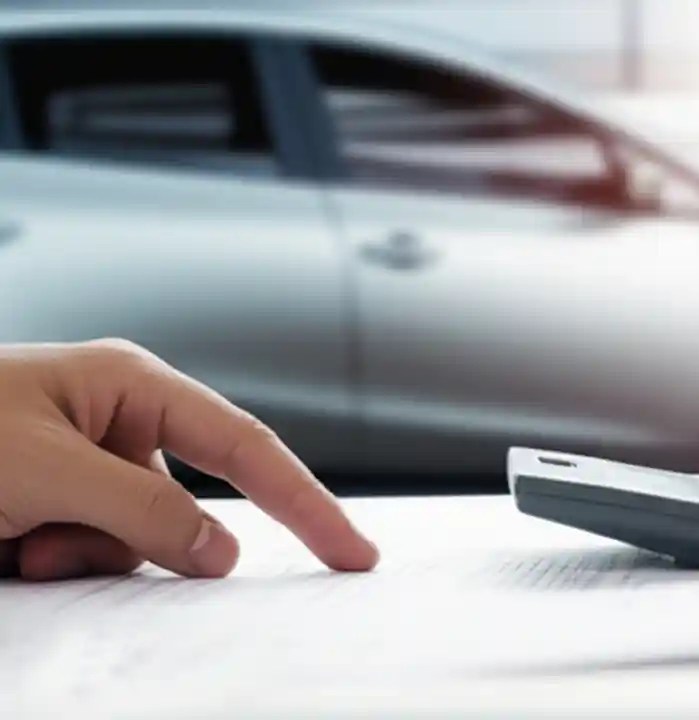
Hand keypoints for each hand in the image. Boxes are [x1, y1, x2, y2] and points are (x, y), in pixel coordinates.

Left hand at [0, 340, 378, 580]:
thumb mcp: (41, 468)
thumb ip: (141, 509)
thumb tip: (219, 552)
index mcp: (132, 385)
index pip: (246, 449)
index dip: (306, 503)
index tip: (353, 554)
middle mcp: (120, 425)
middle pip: (186, 510)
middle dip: (136, 543)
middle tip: (58, 544)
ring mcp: (88, 472)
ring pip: (139, 547)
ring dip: (82, 560)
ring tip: (12, 542)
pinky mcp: (56, 510)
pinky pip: (96, 560)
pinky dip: (56, 568)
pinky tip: (5, 549)